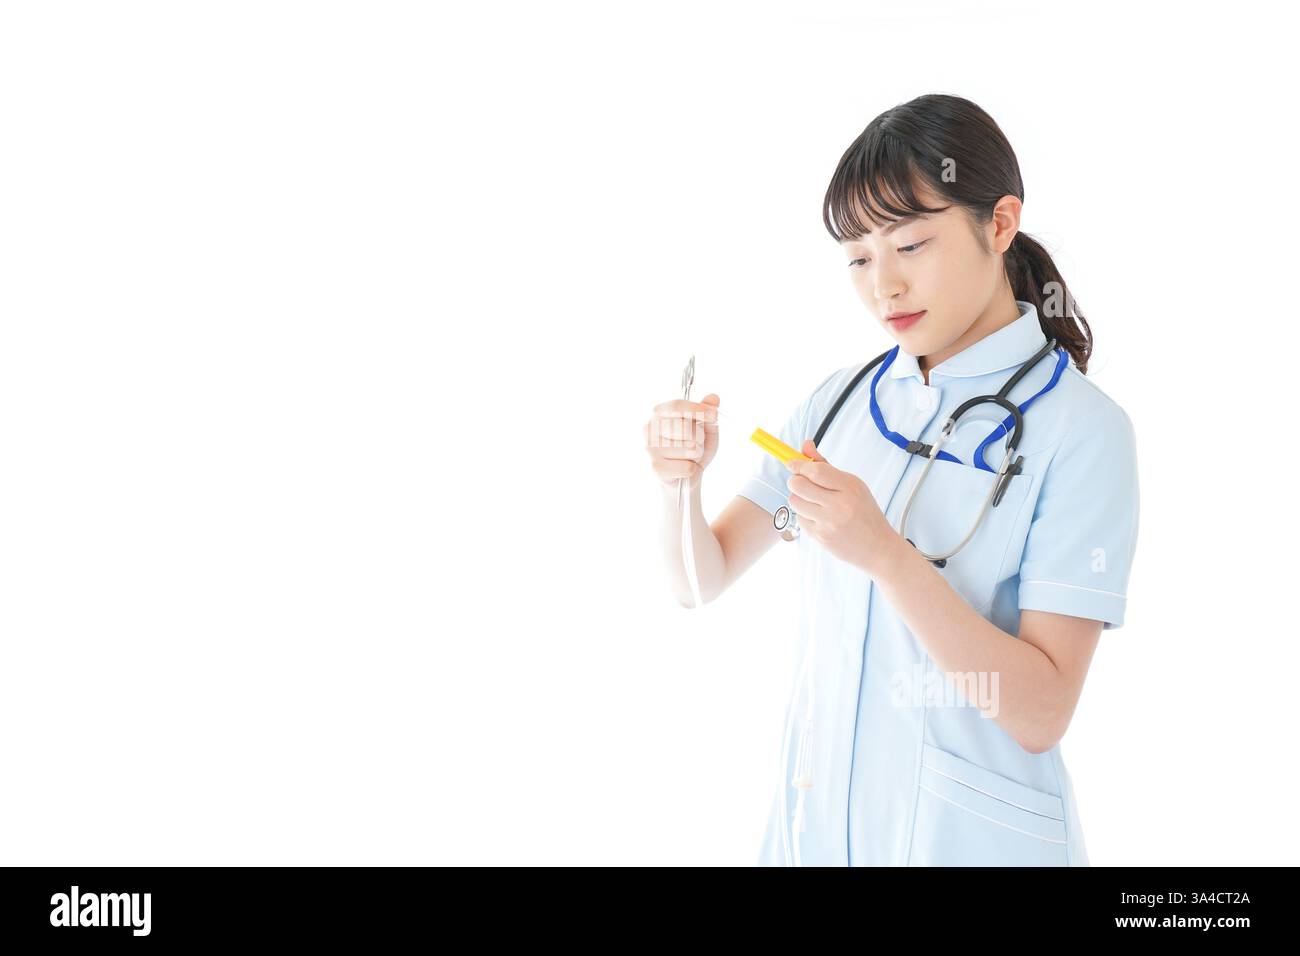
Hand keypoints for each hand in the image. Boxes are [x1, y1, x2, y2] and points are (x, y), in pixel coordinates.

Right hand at [644, 394, 720, 490]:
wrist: (685, 475)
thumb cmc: (693, 447)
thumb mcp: (705, 427)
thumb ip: (708, 411)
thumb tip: (714, 398)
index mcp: (659, 412)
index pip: (677, 406)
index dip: (697, 410)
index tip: (713, 415)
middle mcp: (650, 428)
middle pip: (685, 428)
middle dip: (699, 437)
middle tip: (696, 443)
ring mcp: (650, 448)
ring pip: (689, 448)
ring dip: (696, 454)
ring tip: (689, 456)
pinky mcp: (655, 467)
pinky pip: (686, 467)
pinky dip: (691, 469)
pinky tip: (683, 468)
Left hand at [785, 439, 901, 574]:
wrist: (878, 547)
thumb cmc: (865, 513)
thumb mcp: (853, 485)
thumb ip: (825, 466)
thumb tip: (805, 446)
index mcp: (850, 487)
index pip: (816, 471)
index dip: (798, 464)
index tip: (792, 462)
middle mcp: (840, 504)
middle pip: (798, 485)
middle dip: (795, 480)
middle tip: (801, 482)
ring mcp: (829, 522)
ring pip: (795, 502)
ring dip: (799, 499)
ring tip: (814, 502)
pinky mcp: (821, 537)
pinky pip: (800, 519)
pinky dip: (805, 516)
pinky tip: (819, 518)